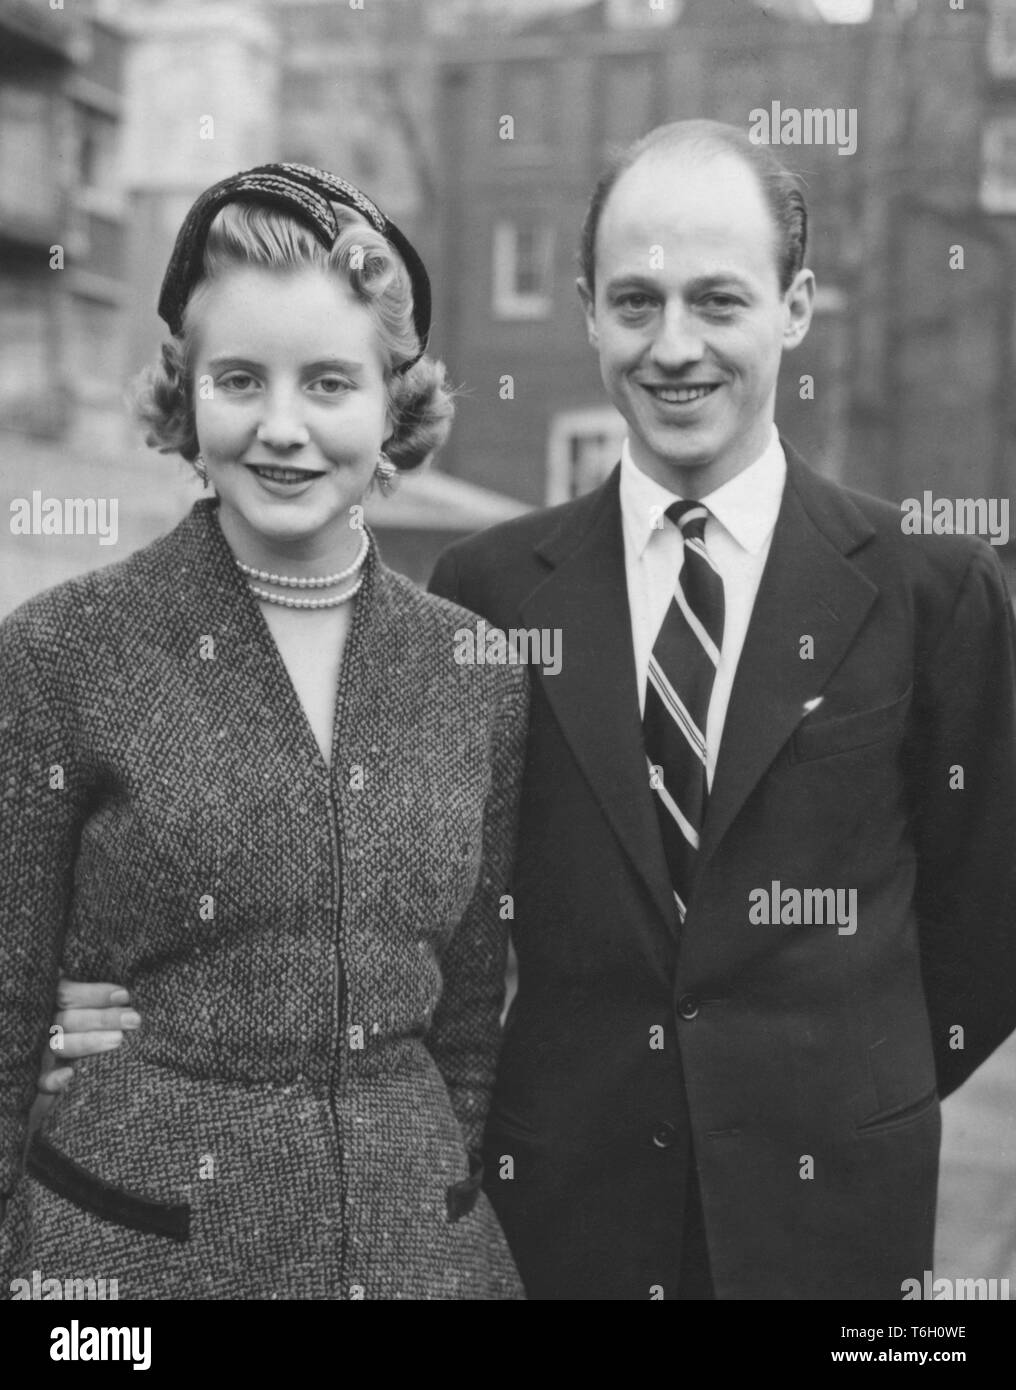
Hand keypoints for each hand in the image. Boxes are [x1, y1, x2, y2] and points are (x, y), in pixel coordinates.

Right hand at [29, 981, 139, 1135]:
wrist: (79, 1068)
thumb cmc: (99, 1026)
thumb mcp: (96, 1008)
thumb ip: (105, 1000)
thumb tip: (127, 994)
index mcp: (56, 1004)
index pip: (67, 994)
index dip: (95, 994)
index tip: (124, 995)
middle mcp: (47, 1027)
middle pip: (67, 1019)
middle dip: (103, 1018)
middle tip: (134, 1020)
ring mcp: (44, 1052)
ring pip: (60, 1045)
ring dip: (89, 1042)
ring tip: (120, 1039)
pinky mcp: (44, 1079)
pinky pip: (42, 1081)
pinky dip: (54, 1079)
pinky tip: (70, 1075)